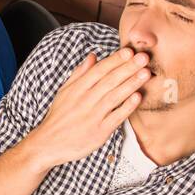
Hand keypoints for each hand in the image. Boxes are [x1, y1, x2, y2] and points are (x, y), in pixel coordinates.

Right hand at [26, 47, 151, 170]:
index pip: (99, 70)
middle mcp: (85, 100)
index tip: (129, 51)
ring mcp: (93, 116)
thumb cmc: (59, 116)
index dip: (114, 60)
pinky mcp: (99, 132)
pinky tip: (138, 97)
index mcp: (77, 89)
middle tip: (143, 57)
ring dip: (131, 84)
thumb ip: (79, 73)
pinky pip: (116, 117)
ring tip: (146, 73)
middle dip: (127, 68)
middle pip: (109, 81)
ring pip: (114, 96)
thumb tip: (93, 56)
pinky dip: (127, 107)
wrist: (49, 144)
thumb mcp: (65, 91)